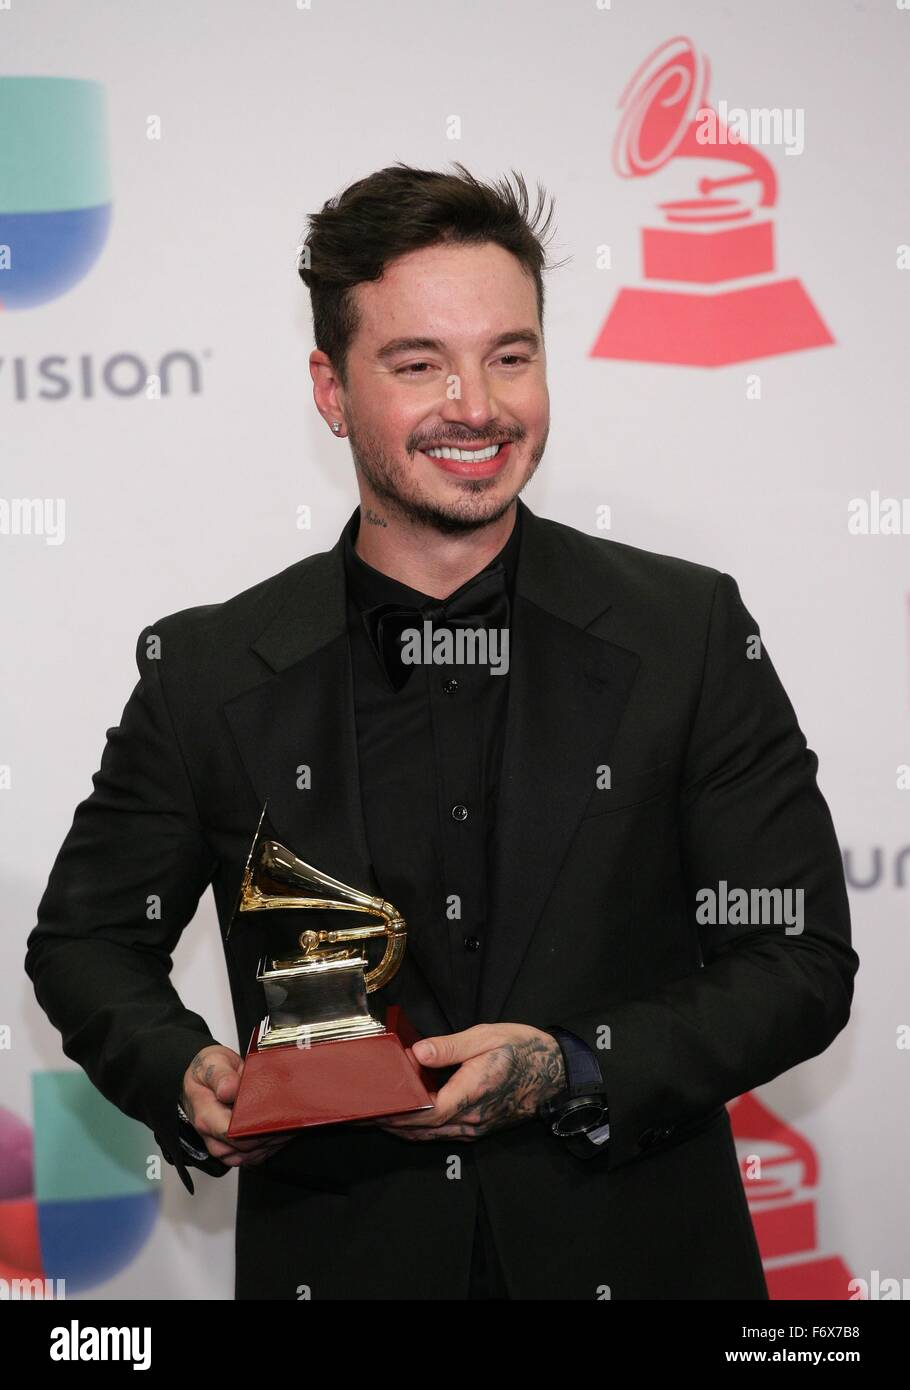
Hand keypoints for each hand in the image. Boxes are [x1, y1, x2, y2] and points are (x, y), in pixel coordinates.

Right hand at [180, 1044, 294, 1167]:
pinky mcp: (230, 1147)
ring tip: (288, 1127)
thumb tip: (229, 1090)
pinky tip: (280, 1135)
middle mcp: (211, 1134)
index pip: (229, 1133)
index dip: (253, 1128)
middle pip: (243, 1148)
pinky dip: (268, 1149)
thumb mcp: (212, 1063)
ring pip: (249, 1157)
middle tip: (288, 1121)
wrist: (202, 1077)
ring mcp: (220, 1143)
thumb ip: (221, 1076)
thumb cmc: (207, 1070)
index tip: (272, 1116)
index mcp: (206, 1114)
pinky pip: (251, 1157)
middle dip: (268, 1136)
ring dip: (270, 1144)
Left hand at [361, 1024, 565, 1141]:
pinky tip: (402, 1118)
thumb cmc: (522, 1050)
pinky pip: (441, 1133)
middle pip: (421, 1128)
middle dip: (388, 1122)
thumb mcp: (486, 1037)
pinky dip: (417, 1128)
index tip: (370, 1105)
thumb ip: (450, 1047)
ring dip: (399, 1128)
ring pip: (429, 1135)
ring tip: (371, 1117)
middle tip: (358, 1113)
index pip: (426, 1111)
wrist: (555, 1072)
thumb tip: (417, 1054)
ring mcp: (475, 1127)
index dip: (396, 1111)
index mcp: (473, 1092)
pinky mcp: (477, 1128)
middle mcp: (472, 1118)